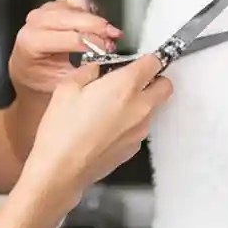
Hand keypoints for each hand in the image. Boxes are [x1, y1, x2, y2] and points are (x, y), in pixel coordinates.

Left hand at [8, 0, 122, 95]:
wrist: (28, 72)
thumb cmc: (40, 78)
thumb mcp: (60, 83)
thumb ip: (80, 73)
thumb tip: (104, 65)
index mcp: (33, 42)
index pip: (70, 38)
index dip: (93, 42)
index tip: (108, 49)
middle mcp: (35, 23)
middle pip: (73, 18)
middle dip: (98, 27)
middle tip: (114, 36)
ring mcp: (43, 12)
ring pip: (75, 7)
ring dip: (96, 18)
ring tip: (109, 32)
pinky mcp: (52, 6)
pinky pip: (74, 2)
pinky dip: (89, 10)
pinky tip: (96, 22)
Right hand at [17, 54, 171, 214]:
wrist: (61, 169)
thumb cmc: (62, 131)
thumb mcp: (67, 87)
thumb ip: (89, 70)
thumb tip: (98, 67)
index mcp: (124, 86)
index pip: (155, 62)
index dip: (148, 59)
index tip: (140, 60)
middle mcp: (139, 107)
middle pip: (165, 86)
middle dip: (154, 79)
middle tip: (133, 80)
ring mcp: (139, 130)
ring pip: (153, 108)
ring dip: (141, 102)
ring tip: (111, 106)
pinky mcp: (134, 147)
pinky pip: (140, 127)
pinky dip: (130, 123)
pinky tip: (106, 126)